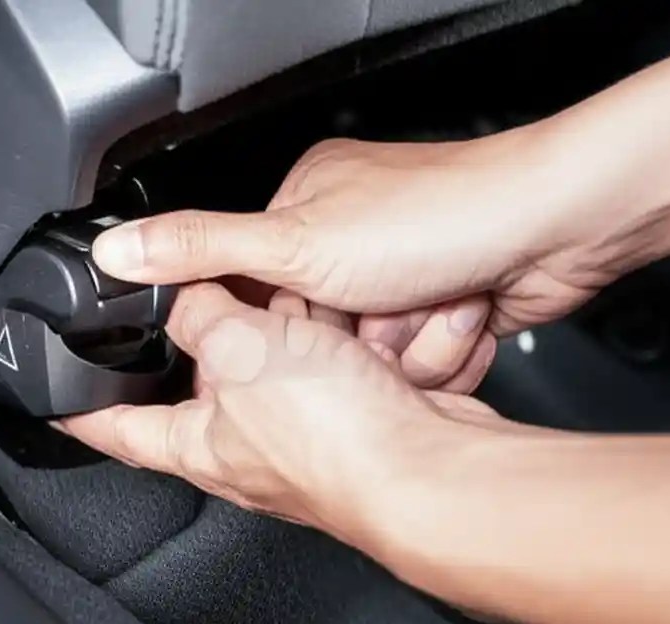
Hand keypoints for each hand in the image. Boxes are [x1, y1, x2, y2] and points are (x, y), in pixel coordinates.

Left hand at [60, 283, 492, 541]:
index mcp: (197, 446)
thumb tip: (180, 291)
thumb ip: (200, 312)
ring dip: (287, 325)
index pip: (115, 428)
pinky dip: (338, 337)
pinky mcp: (356, 420)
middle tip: (214, 291)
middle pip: (207, 375)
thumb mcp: (239, 349)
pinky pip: (334, 363)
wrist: (431, 467)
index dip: (78, 410)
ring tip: (296, 298)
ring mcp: (303, 436)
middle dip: (213, 327)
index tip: (53, 399)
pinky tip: (350, 318)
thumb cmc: (336, 439)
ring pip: (278, 360)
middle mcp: (245, 448)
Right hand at [92, 127, 669, 390]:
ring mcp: (394, 280)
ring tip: (425, 316)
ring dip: (397, 353)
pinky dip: (435, 356)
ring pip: (359, 361)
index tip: (274, 345)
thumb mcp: (295, 244)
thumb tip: (114, 254)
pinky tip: (455, 323)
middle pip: (303, 337)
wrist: (555, 231)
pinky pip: (409, 368)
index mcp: (295, 210)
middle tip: (367, 328)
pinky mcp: (434, 313)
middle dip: (341, 347)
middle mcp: (343, 244)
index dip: (258, 328)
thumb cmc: (437, 217)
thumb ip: (198, 252)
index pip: (240, 290)